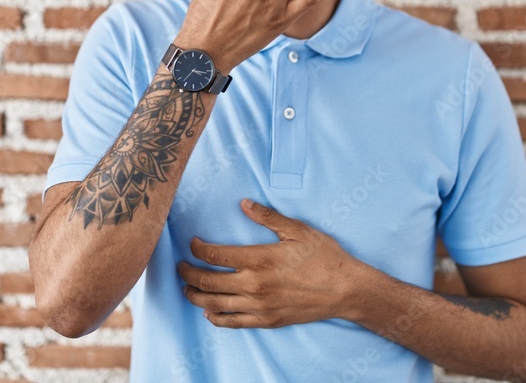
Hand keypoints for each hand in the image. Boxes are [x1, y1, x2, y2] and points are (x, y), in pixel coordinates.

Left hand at [177, 199, 358, 328]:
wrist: (345, 289)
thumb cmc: (324, 256)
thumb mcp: (297, 230)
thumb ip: (268, 217)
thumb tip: (244, 204)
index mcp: (259, 259)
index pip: (214, 255)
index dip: (197, 249)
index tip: (192, 244)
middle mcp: (254, 285)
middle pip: (207, 282)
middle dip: (187, 273)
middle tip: (180, 266)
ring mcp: (259, 306)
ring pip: (214, 305)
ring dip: (195, 297)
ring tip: (186, 288)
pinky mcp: (267, 320)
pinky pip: (233, 323)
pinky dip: (216, 319)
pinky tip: (209, 313)